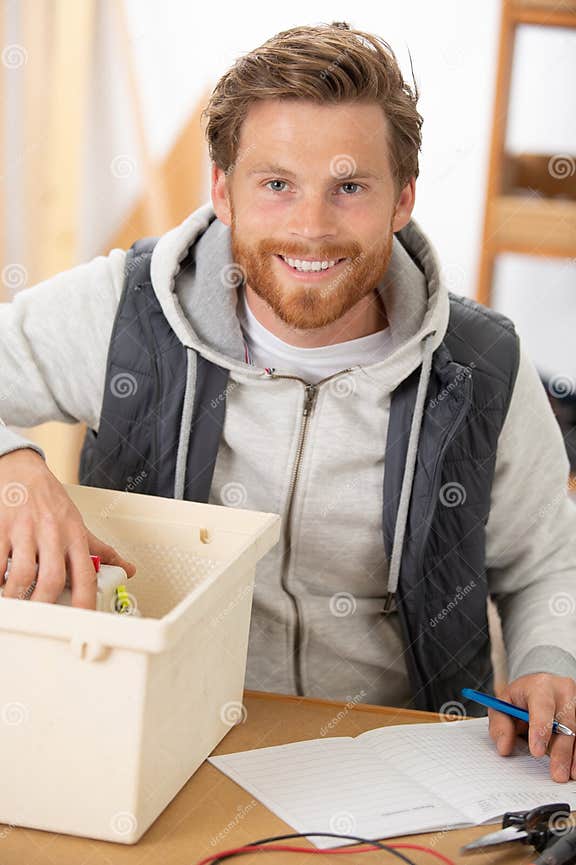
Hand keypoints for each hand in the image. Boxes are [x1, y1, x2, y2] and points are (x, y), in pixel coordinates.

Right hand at [0, 448, 135, 609]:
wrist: (21, 470)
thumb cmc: (50, 500)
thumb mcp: (78, 523)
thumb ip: (100, 549)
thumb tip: (128, 568)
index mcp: (74, 535)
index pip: (86, 574)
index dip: (86, 601)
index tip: (83, 620)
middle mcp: (52, 533)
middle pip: (53, 578)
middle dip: (46, 603)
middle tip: (40, 615)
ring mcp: (25, 531)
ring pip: (22, 574)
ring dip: (17, 595)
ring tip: (16, 601)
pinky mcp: (1, 528)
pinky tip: (0, 582)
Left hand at [488, 673, 575, 781]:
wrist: (540, 688)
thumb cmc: (522, 699)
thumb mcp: (504, 706)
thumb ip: (500, 725)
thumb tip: (504, 747)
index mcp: (540, 686)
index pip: (542, 706)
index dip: (541, 729)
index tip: (536, 751)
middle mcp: (562, 691)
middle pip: (566, 723)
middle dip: (561, 751)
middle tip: (557, 773)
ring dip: (574, 755)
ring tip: (569, 774)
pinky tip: (574, 766)